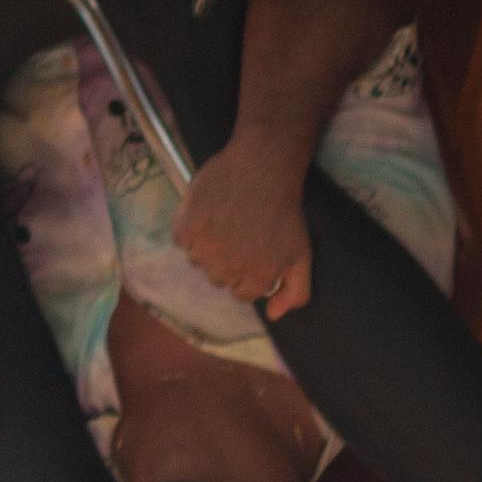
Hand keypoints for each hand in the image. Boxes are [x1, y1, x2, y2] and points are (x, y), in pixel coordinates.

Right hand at [172, 143, 312, 316]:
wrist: (263, 166)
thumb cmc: (284, 210)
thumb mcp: (301, 254)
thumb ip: (295, 292)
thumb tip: (273, 315)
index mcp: (257, 277)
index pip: (241, 293)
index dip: (246, 272)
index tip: (251, 251)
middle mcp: (229, 267)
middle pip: (218, 278)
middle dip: (227, 260)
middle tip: (238, 234)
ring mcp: (206, 247)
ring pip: (197, 260)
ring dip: (206, 245)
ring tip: (224, 220)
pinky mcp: (187, 226)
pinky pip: (180, 240)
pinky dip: (189, 228)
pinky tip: (208, 212)